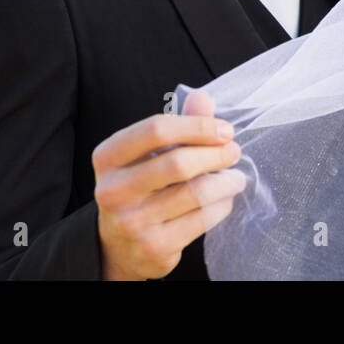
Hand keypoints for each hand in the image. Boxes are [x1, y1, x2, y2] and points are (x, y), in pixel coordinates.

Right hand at [92, 90, 245, 279]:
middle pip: (177, 163)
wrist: (119, 245)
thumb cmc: (140, 187)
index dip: (197, 126)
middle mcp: (112, 190)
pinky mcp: (153, 246)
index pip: (156, 130)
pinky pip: (201, 220)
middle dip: (215, 154)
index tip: (225, 130)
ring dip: (225, 182)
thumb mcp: (149, 154)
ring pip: (194, 194)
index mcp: (108, 157)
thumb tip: (201, 97)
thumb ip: (178, 125)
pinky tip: (224, 200)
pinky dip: (221, 206)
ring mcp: (131, 222)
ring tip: (236, 177)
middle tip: (234, 151)